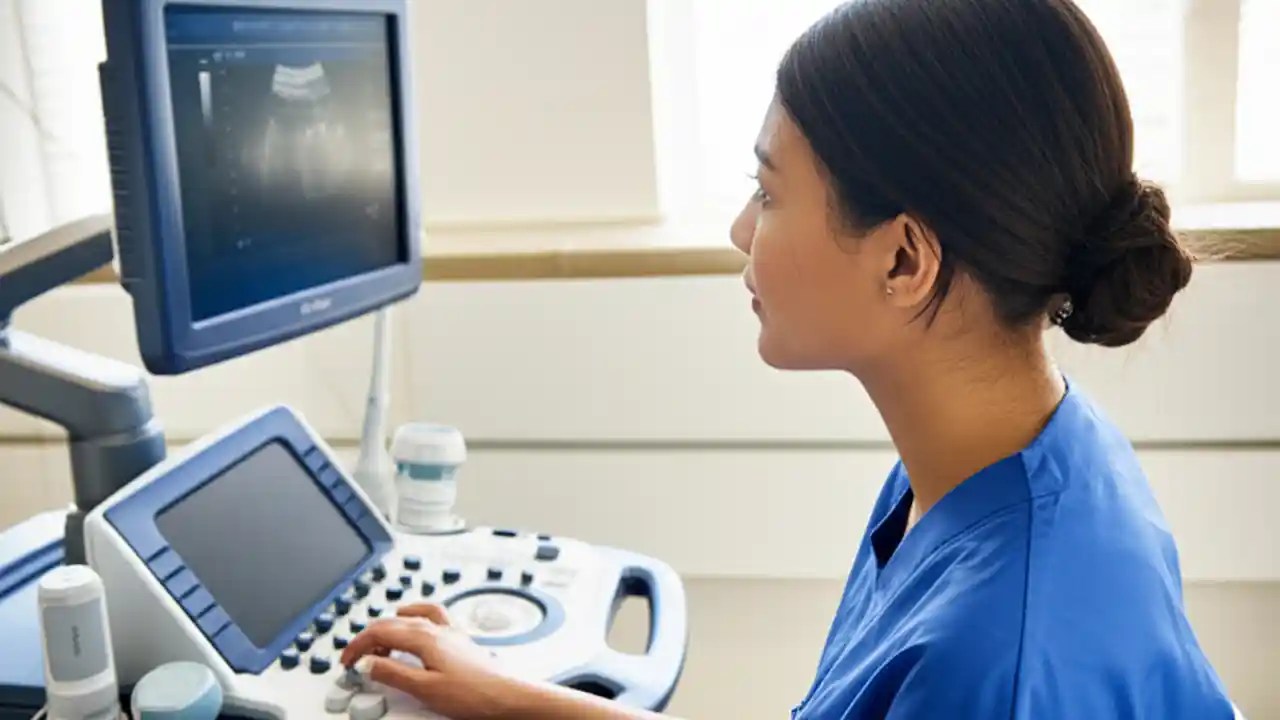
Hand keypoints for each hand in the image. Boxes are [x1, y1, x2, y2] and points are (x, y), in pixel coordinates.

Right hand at [340, 603, 526, 719]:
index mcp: (424, 637)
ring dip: (389, 628)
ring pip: (409, 618)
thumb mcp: (425, 689)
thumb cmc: (473, 694)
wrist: (506, 696)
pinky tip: (413, 627)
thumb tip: (367, 663)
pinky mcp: (458, 639)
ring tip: (379, 648)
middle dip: (368, 638)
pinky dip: (414, 617)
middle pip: (392, 622)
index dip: (357, 645)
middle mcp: (436, 628)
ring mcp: (449, 631)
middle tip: (355, 658)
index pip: (380, 632)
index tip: (346, 660)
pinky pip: (429, 617)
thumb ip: (393, 673)